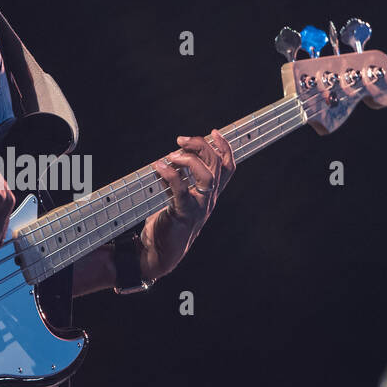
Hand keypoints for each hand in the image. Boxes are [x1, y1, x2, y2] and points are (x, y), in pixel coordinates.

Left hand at [140, 129, 235, 281]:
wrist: (158, 254)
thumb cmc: (166, 225)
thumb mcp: (177, 199)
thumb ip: (179, 181)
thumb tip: (171, 157)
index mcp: (210, 195)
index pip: (228, 168)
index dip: (225, 148)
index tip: (213, 132)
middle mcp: (209, 200)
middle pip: (217, 165)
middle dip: (201, 146)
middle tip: (180, 140)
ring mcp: (198, 208)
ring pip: (207, 176)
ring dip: (190, 159)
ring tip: (172, 155)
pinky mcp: (183, 214)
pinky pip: (181, 189)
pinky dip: (170, 173)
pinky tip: (158, 166)